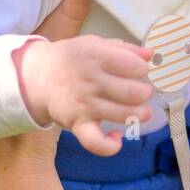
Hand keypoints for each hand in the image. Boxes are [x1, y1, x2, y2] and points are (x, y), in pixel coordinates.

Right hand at [17, 36, 154, 155]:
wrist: (39, 76)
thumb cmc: (73, 59)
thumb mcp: (95, 44)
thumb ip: (124, 48)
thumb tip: (150, 54)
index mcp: (95, 56)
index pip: (130, 65)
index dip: (142, 69)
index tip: (140, 70)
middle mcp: (89, 80)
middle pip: (131, 92)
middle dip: (144, 93)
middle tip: (143, 92)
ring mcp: (83, 104)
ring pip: (121, 115)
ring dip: (139, 114)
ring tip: (143, 112)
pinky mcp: (77, 124)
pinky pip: (94, 142)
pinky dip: (109, 145)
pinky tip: (117, 138)